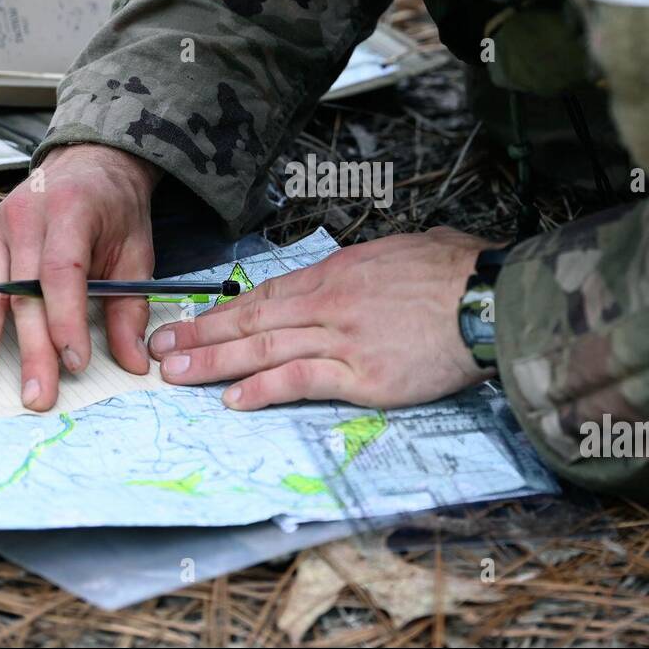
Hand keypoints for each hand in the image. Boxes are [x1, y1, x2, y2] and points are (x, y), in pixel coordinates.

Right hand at [0, 144, 161, 410]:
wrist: (88, 164)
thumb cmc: (114, 210)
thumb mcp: (136, 250)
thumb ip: (129, 307)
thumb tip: (135, 362)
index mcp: (69, 212)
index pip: (61, 273)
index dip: (66, 320)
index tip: (76, 363)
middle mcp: (24, 219)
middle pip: (21, 292)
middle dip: (27, 348)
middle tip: (33, 396)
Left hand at [146, 227, 497, 410]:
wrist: (488, 298)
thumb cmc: (456, 270)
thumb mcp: (406, 248)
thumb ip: (377, 262)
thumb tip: (374, 265)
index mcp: (337, 272)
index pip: (265, 293)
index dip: (223, 310)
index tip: (192, 320)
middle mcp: (329, 303)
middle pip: (251, 319)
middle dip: (200, 335)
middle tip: (160, 349)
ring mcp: (342, 340)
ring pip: (264, 349)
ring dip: (215, 363)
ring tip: (176, 375)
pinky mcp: (362, 376)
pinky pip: (301, 381)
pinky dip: (263, 389)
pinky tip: (233, 399)